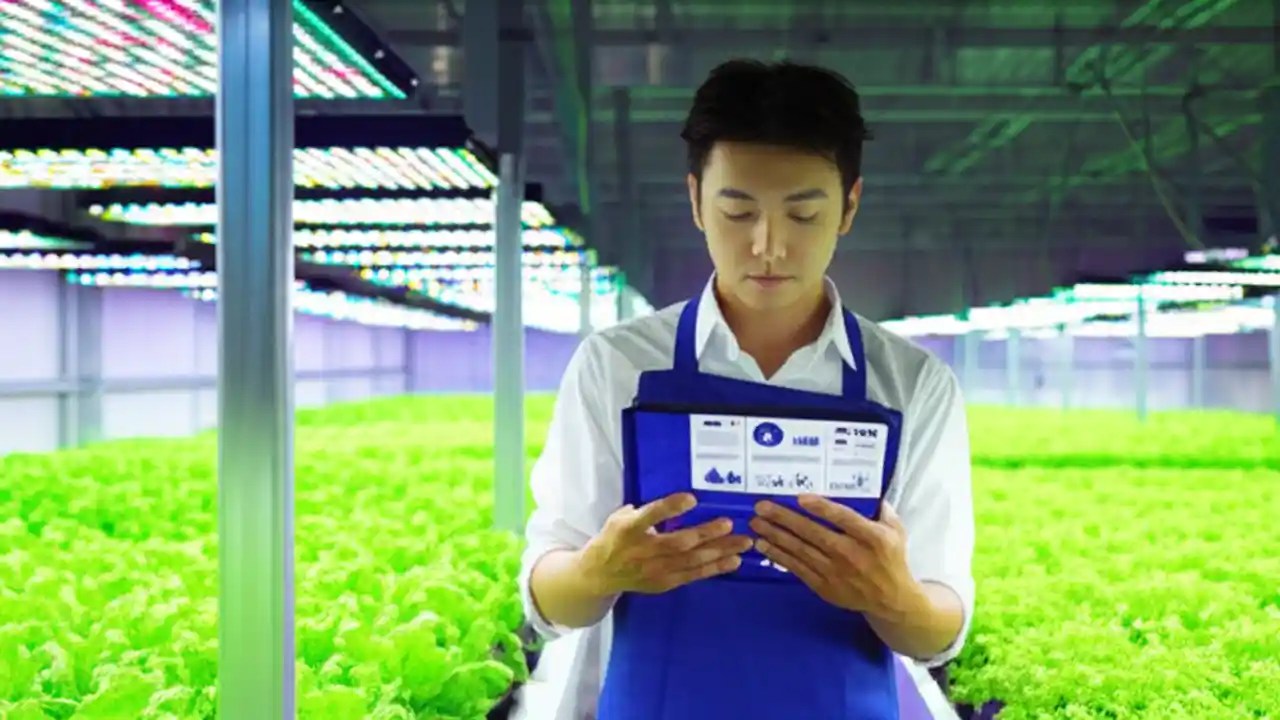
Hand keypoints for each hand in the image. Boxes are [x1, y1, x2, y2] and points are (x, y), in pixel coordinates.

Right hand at [578, 493, 752, 595]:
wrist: (600, 575)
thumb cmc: (614, 538)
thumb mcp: (620, 518)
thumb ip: (644, 510)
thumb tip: (674, 501)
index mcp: (629, 529)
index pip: (650, 515)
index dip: (670, 507)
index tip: (692, 498)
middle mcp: (644, 550)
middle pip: (679, 542)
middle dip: (706, 533)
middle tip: (729, 523)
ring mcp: (656, 570)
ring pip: (692, 560)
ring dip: (720, 551)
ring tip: (744, 542)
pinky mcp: (665, 583)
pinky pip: (694, 575)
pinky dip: (715, 568)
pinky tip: (734, 561)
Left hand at [750, 495, 919, 619]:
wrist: (891, 600)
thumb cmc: (892, 559)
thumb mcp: (897, 531)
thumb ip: (884, 511)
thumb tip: (871, 492)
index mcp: (872, 538)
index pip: (844, 519)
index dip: (821, 508)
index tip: (799, 498)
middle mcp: (852, 555)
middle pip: (814, 534)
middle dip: (785, 519)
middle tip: (761, 507)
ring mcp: (836, 573)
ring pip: (802, 551)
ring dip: (776, 536)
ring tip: (756, 524)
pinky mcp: (824, 587)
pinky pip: (798, 568)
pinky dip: (780, 556)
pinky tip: (764, 545)